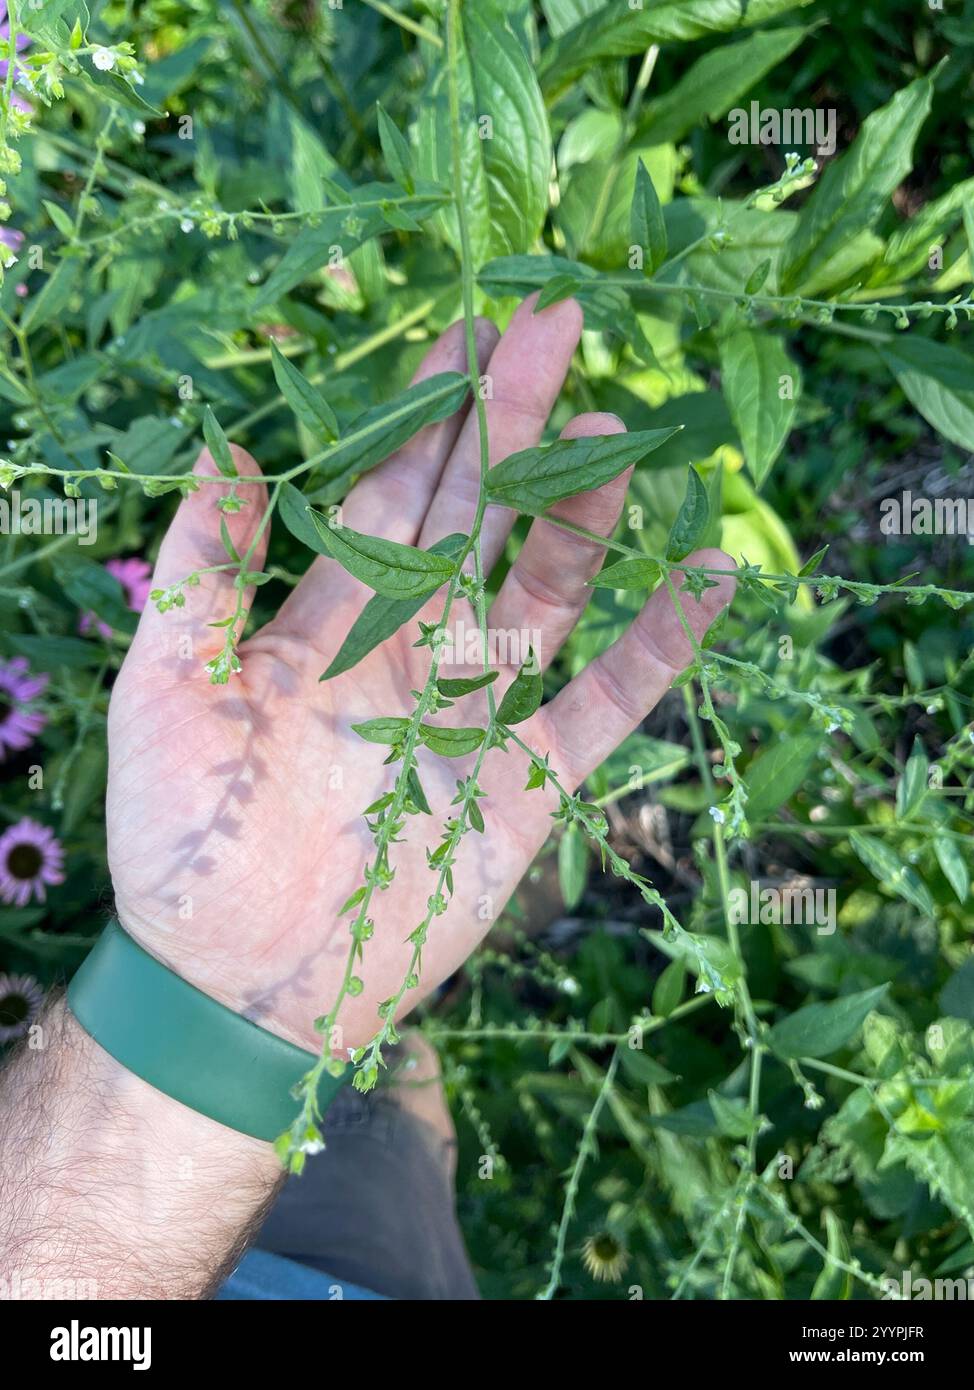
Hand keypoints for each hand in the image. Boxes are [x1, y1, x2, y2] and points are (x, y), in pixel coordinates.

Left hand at [107, 294, 733, 1056]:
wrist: (233, 984)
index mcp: (330, 622)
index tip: (468, 334)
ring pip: (545, 592)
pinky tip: (707, 576)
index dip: (431, 418)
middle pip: (478, 520)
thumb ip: (201, 575)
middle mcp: (412, 651)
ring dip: (582, 515)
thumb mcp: (165, 692)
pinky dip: (660, 646)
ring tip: (615, 431)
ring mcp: (476, 714)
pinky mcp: (529, 786)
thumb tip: (224, 451)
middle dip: (513, 427)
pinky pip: (606, 704)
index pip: (394, 495)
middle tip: (555, 324)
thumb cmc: (183, 841)